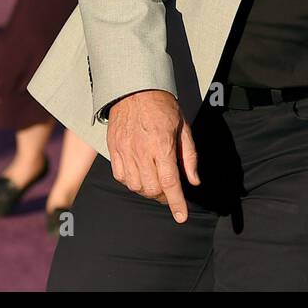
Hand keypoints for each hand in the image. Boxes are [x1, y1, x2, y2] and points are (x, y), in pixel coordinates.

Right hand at [106, 89, 199, 222]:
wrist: (134, 90)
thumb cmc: (163, 107)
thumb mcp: (184, 127)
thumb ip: (189, 156)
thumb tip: (194, 181)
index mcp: (162, 145)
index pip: (170, 183)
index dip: (176, 203)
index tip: (181, 217)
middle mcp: (142, 151)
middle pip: (152, 189)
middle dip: (164, 196)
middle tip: (171, 192)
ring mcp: (125, 152)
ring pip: (136, 186)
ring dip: (148, 190)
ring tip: (157, 182)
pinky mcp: (114, 150)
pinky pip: (121, 177)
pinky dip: (132, 182)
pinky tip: (141, 175)